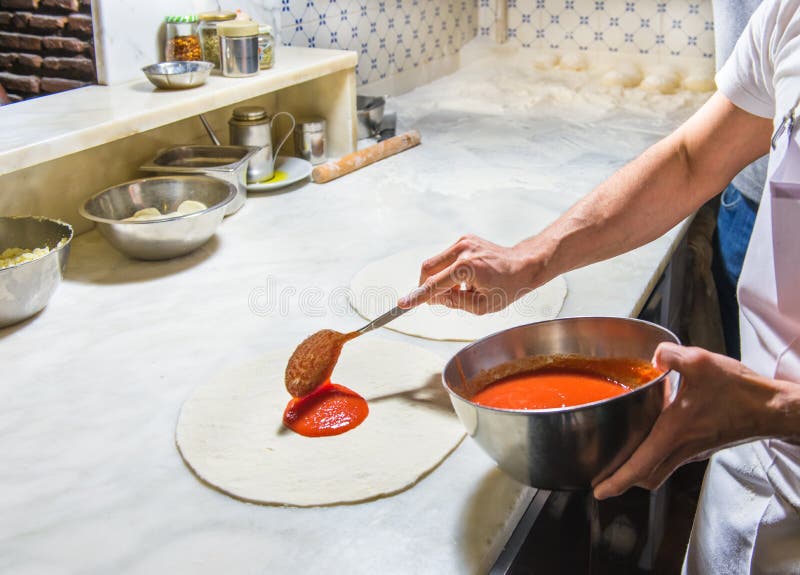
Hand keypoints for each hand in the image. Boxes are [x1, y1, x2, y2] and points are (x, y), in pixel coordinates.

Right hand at [397, 235, 537, 314]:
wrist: (523, 265)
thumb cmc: (507, 287)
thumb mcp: (482, 306)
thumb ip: (454, 302)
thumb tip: (434, 297)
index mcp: (468, 268)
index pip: (435, 285)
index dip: (418, 297)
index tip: (402, 304)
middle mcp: (463, 250)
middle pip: (428, 269)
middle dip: (427, 286)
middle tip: (438, 299)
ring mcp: (463, 242)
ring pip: (434, 263)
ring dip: (440, 279)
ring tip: (461, 289)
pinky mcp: (464, 239)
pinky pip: (445, 258)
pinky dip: (447, 271)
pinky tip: (464, 279)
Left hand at [593, 343, 774, 498]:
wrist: (770, 407)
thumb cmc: (739, 391)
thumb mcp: (702, 364)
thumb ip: (672, 357)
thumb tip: (655, 355)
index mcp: (674, 432)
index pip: (640, 465)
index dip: (617, 481)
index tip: (599, 491)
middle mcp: (682, 447)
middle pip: (646, 475)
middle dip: (623, 480)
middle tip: (603, 477)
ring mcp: (692, 450)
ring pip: (659, 469)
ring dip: (639, 469)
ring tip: (619, 460)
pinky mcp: (701, 446)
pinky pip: (671, 459)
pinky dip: (655, 456)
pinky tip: (649, 436)